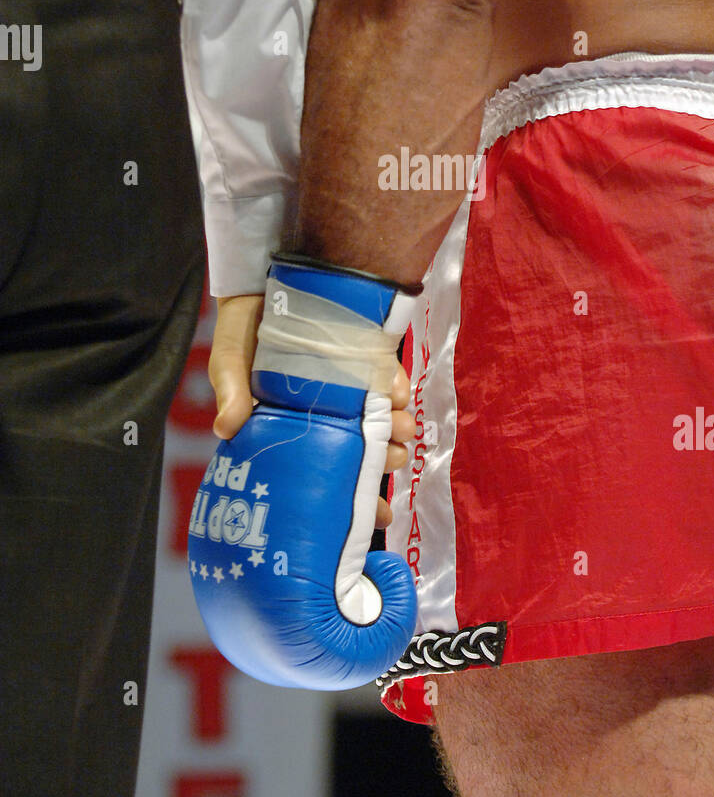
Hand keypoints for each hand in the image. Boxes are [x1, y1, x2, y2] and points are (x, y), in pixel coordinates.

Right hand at [208, 293, 414, 530]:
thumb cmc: (241, 331)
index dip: (351, 495)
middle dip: (380, 459)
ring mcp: (345, 385)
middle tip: (394, 460)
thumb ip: (232, 390)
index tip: (377, 517)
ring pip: (376, 417)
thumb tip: (227, 428)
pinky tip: (397, 393)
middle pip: (357, 447)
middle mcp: (323, 412)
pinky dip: (391, 384)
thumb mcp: (230, 360)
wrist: (261, 279)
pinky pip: (382, 376)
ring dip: (394, 427)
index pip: (324, 470)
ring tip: (403, 432)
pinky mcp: (361, 354)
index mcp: (292, 426)